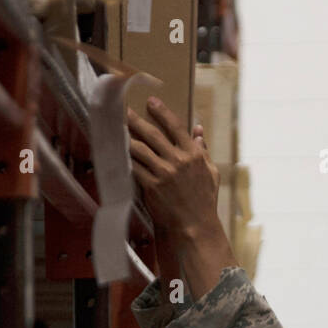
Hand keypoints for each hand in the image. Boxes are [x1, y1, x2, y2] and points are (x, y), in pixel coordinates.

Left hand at [128, 96, 220, 239]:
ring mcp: (163, 173)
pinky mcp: (152, 186)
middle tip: (124, 110)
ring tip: (116, 129)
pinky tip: (117, 151)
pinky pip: (135, 168)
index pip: (176, 127)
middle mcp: (177, 161)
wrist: (195, 225)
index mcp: (193, 155)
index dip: (162, 112)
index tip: (151, 102)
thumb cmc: (204, 200)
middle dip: (137, 120)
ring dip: (127, 137)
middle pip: (153, 135)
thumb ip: (203, 151)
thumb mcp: (211, 173)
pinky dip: (125, 159)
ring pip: (140, 150)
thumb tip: (198, 131)